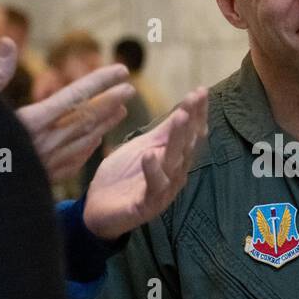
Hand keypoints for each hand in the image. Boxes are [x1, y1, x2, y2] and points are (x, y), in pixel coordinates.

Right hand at [17, 64, 133, 182]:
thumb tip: (8, 41)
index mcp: (29, 122)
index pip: (74, 96)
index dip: (100, 81)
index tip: (122, 70)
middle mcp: (41, 143)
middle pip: (85, 119)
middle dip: (110, 102)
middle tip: (130, 90)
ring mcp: (43, 165)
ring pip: (83, 142)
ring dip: (104, 125)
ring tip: (121, 111)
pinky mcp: (39, 182)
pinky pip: (72, 163)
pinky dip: (87, 149)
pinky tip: (96, 141)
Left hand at [82, 87, 208, 240]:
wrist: (97, 209)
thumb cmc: (122, 177)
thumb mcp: (142, 147)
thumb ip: (163, 132)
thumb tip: (185, 109)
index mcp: (173, 160)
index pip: (190, 134)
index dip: (197, 113)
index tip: (201, 90)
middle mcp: (174, 175)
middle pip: (187, 145)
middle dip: (192, 121)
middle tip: (195, 98)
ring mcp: (162, 192)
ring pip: (174, 163)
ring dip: (178, 140)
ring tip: (180, 117)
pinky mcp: (146, 205)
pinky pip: (153, 188)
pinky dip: (152, 171)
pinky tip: (150, 156)